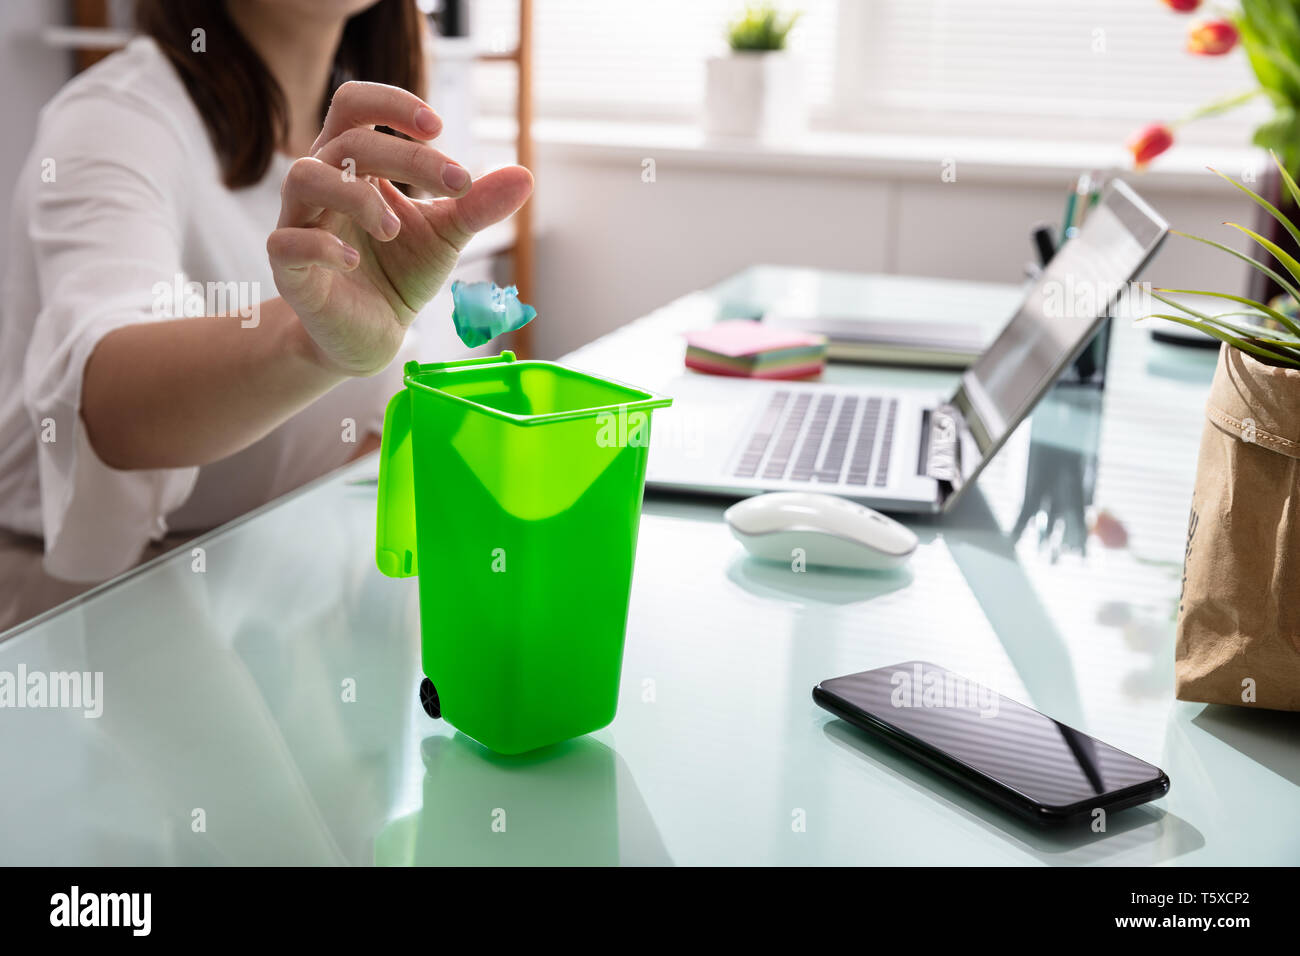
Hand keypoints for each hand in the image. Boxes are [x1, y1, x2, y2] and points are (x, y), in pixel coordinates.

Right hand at [268, 81, 533, 375]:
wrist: (374, 335)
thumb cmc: (402, 273)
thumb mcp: (446, 236)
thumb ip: (476, 204)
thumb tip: (525, 176)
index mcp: (353, 165)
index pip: (354, 105)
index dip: (391, 104)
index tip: (438, 127)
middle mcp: (321, 185)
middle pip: (347, 142)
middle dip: (406, 158)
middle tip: (456, 185)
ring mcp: (300, 223)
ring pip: (304, 177)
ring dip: (357, 196)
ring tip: (395, 228)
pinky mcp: (290, 269)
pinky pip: (288, 241)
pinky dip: (323, 246)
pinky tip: (356, 260)